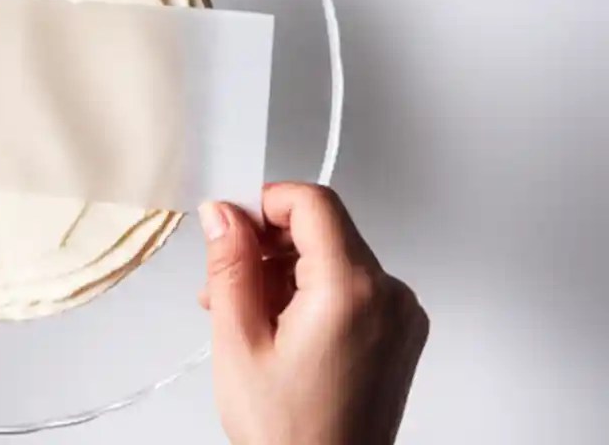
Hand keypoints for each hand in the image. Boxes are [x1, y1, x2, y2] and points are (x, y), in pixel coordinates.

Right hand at [199, 184, 428, 444]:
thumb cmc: (289, 434)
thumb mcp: (238, 342)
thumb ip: (230, 266)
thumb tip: (223, 214)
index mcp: (351, 291)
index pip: (312, 203)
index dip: (265, 202)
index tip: (232, 223)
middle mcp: (389, 296)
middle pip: (324, 229)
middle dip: (268, 244)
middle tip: (225, 282)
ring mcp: (401, 316)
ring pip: (335, 258)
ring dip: (285, 272)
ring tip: (247, 317)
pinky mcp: (400, 333)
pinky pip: (352, 288)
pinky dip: (312, 294)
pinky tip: (278, 328)